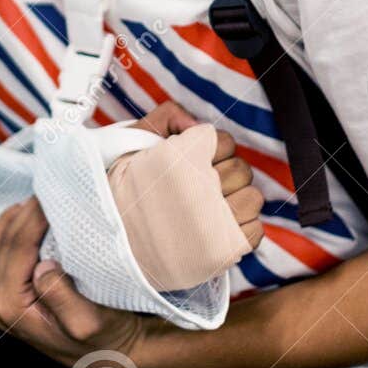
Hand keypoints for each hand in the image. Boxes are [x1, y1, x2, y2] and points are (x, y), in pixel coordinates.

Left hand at [0, 196, 149, 364]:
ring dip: (9, 222)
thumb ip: (60, 294)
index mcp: (12, 307)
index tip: (51, 194)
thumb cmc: (103, 338)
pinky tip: (18, 224)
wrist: (107, 357)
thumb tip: (40, 266)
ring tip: (32, 202)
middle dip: (22, 213)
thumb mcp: (88, 322)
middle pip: (0, 244)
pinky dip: (1, 237)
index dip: (31, 216)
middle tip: (45, 190)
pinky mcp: (1, 300)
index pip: (16, 248)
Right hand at [131, 99, 263, 249]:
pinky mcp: (223, 250)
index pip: (223, 140)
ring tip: (211, 208)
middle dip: (223, 172)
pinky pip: (255, 229)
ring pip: (252, 196)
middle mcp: (199, 188)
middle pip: (241, 168)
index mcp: (179, 158)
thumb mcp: (133, 142)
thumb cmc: (122, 194)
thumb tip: (197, 126)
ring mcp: (214, 222)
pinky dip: (242, 227)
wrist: (112, 247)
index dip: (209, 149)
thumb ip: (167, 117)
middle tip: (199, 187)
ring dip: (236, 199)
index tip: (193, 162)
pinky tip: (219, 228)